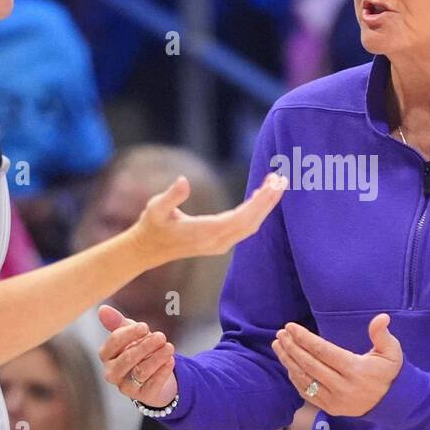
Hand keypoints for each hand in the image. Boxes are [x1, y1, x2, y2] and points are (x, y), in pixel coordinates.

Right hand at [99, 305, 177, 409]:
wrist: (158, 375)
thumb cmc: (141, 351)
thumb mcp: (131, 335)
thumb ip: (117, 322)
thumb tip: (103, 309)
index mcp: (107, 355)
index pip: (114, 342)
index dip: (130, 333)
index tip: (145, 327)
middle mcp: (112, 372)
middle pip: (128, 358)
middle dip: (146, 346)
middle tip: (161, 336)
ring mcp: (126, 386)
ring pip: (141, 371)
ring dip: (157, 357)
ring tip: (169, 347)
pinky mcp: (142, 395)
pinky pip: (153, 383)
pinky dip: (163, 370)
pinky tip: (171, 361)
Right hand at [127, 172, 286, 267]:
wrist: (148, 250)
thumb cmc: (151, 226)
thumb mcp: (155, 209)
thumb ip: (170, 197)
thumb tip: (183, 181)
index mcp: (204, 233)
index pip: (240, 219)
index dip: (258, 203)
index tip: (271, 186)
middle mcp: (217, 242)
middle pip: (251, 223)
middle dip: (268, 202)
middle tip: (281, 179)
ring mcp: (220, 244)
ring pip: (250, 226)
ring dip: (265, 206)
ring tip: (276, 184)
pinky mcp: (220, 243)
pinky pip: (244, 227)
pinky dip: (256, 211)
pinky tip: (262, 196)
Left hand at [271, 314, 402, 416]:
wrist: (392, 403)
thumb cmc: (389, 372)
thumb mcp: (392, 352)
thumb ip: (382, 334)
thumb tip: (381, 317)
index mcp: (355, 370)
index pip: (323, 351)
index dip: (304, 338)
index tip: (290, 327)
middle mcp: (342, 387)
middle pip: (309, 365)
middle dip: (292, 347)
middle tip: (280, 334)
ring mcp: (334, 400)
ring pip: (305, 379)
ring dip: (289, 362)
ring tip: (278, 346)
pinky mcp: (330, 409)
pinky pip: (307, 393)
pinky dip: (295, 379)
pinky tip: (289, 364)